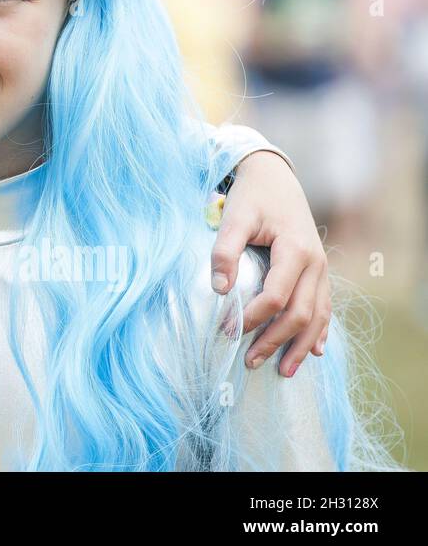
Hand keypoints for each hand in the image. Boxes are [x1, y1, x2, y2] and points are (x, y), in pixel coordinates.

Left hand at [210, 149, 329, 376]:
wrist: (273, 175)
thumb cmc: (252, 196)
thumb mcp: (234, 217)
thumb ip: (225, 251)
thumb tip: (220, 291)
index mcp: (295, 250)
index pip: (276, 296)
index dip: (253, 317)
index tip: (227, 331)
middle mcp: (315, 264)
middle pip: (300, 314)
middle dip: (276, 341)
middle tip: (250, 362)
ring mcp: (321, 269)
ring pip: (317, 316)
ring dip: (300, 345)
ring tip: (284, 371)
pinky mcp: (318, 271)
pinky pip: (324, 306)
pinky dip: (319, 330)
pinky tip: (314, 350)